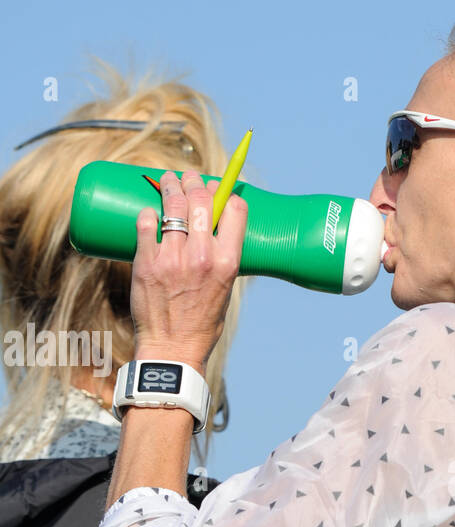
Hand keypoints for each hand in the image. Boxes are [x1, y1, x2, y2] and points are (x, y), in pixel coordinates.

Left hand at [131, 169, 247, 371]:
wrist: (172, 349)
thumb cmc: (201, 323)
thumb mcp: (225, 290)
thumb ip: (220, 260)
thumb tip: (212, 232)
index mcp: (227, 262)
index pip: (235, 210)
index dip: (229, 195)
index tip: (221, 191)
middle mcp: (202, 256)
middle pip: (202, 199)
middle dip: (195, 181)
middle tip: (188, 177)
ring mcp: (172, 258)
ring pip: (173, 204)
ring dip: (170, 185)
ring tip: (168, 180)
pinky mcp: (146, 262)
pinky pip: (147, 223)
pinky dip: (148, 214)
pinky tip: (150, 213)